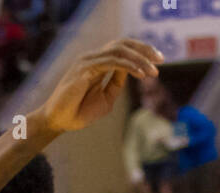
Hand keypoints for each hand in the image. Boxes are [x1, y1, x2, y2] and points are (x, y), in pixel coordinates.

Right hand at [35, 39, 161, 135]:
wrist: (58, 122)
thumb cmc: (78, 113)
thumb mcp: (105, 98)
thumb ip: (116, 84)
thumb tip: (131, 71)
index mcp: (97, 63)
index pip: (122, 49)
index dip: (141, 52)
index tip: (158, 62)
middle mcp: (93, 58)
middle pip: (123, 44)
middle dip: (144, 49)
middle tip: (161, 60)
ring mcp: (88, 61)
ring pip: (119, 51)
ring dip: (139, 59)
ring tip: (153, 71)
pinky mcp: (85, 69)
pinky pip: (111, 62)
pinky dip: (128, 66)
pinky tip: (140, 74)